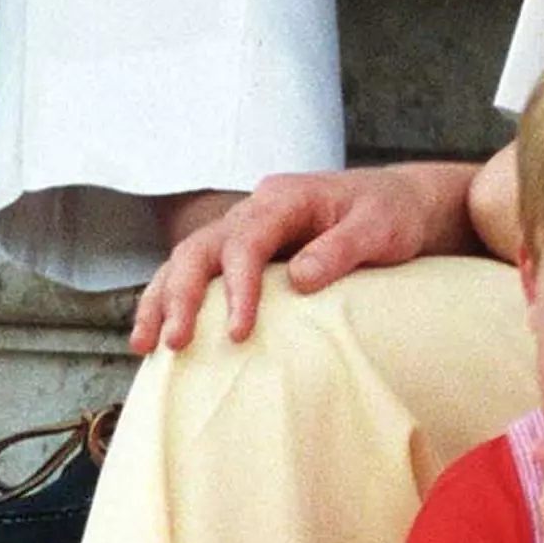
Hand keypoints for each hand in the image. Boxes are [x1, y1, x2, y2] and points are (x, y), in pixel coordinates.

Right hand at [129, 162, 473, 352]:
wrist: (400, 203)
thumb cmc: (392, 215)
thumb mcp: (381, 229)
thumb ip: (340, 249)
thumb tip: (298, 280)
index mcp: (285, 198)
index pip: (247, 239)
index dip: (237, 286)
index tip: (238, 331)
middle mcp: (255, 208)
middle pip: (201, 247)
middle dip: (181, 295)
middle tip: (175, 342)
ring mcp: (245, 227)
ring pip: (187, 258)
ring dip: (163, 299)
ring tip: (144, 344)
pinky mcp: (244, 250)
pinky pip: (199, 271)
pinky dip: (173, 298)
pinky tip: (157, 332)